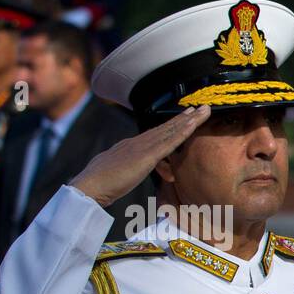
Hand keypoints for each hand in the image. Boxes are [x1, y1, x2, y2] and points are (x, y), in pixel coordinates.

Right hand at [69, 104, 212, 206]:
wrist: (90, 185)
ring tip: (203, 110)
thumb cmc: (102, 184)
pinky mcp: (146, 156)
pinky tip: (193, 125)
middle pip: (166, 128)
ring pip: (171, 131)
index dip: (172, 126)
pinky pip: (169, 142)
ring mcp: (142, 147)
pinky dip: (183, 132)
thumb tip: (136, 167)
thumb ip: (130, 168)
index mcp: (131, 146)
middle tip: (200, 107)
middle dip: (184, 118)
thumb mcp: (120, 172)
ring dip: (189, 120)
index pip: (156, 134)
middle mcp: (138, 142)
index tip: (185, 117)